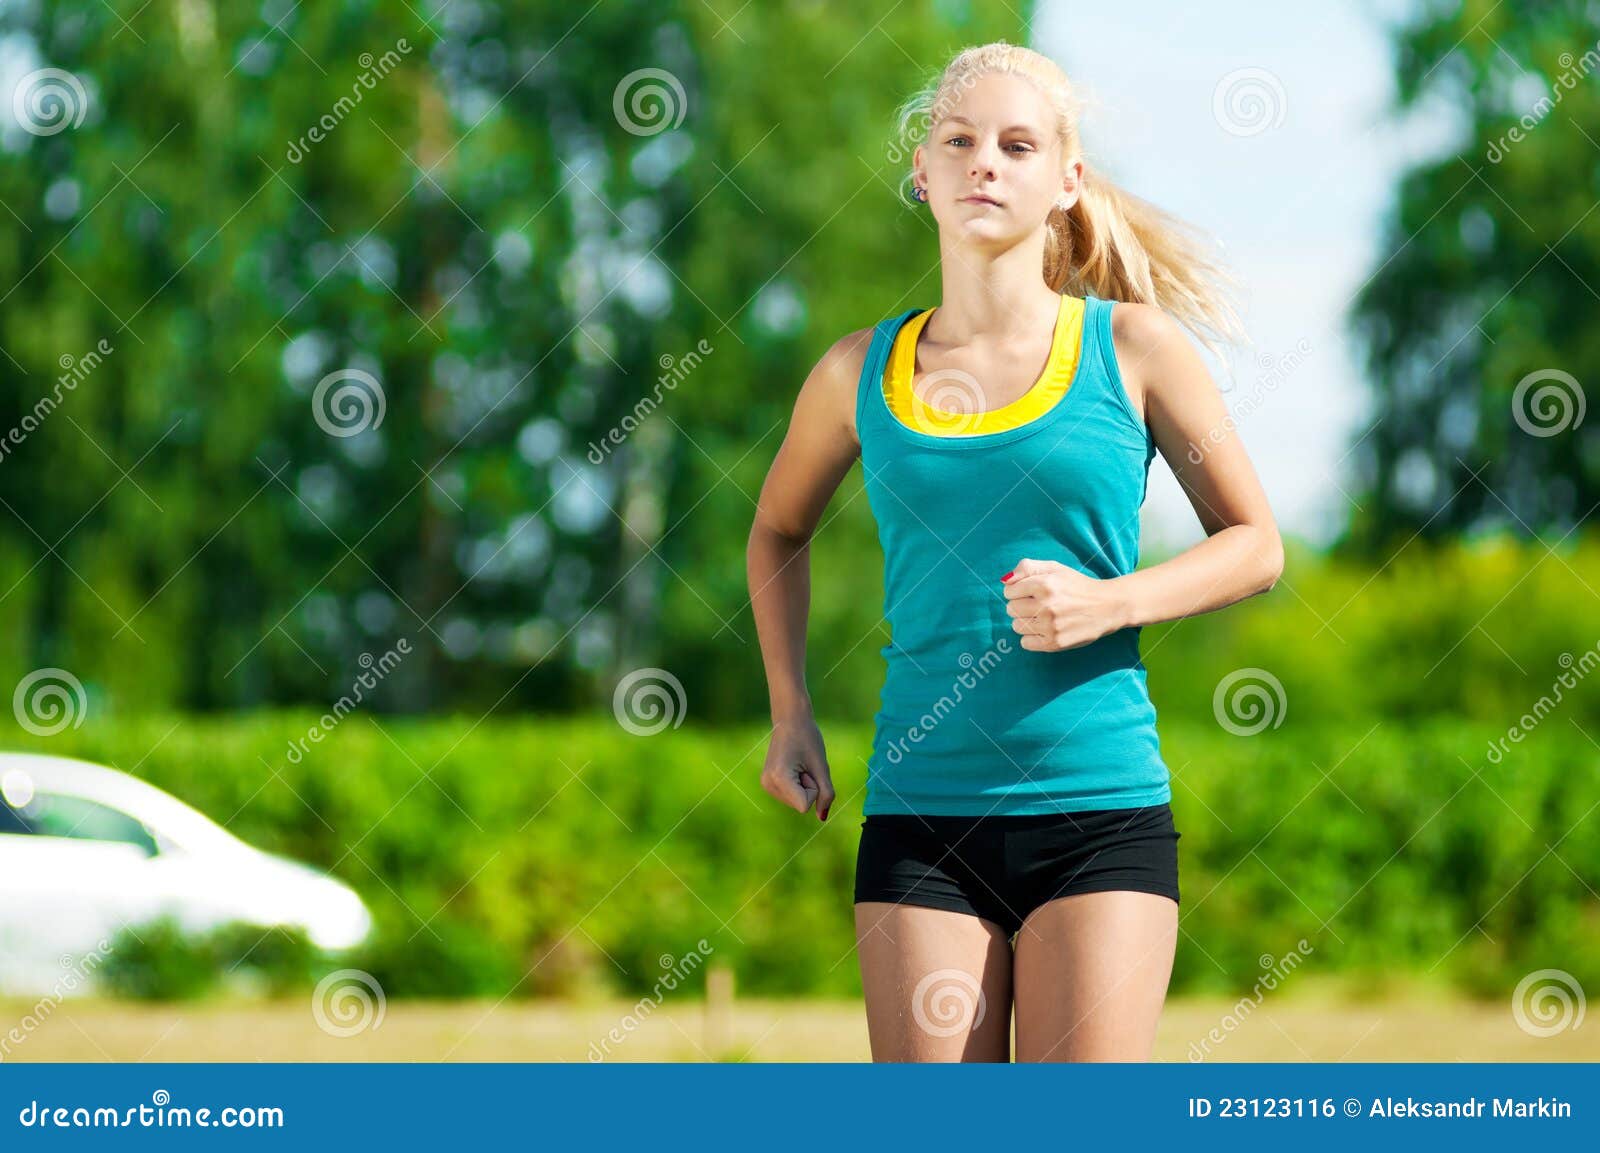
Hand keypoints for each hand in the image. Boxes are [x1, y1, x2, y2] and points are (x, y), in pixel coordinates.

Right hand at [760, 713, 835, 820]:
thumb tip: (822, 817)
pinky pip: (792, 796)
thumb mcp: (822, 767)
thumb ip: (826, 793)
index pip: (805, 805)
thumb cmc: (808, 738)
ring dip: (803, 785)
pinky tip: (792, 766)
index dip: (814, 788)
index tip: (808, 768)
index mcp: (779, 778)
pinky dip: (797, 784)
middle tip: (802, 764)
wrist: (789, 720)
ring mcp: (766, 784)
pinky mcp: (767, 783)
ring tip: (797, 764)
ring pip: (797, 801)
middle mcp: (768, 784)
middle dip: (808, 787)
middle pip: (801, 804)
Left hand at [1000, 556, 1129, 651]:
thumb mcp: (1055, 568)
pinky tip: (1044, 630)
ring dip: (1026, 622)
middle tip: (1037, 605)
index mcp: (1045, 584)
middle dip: (1021, 606)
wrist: (1108, 606)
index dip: (1018, 591)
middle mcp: (1046, 605)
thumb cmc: (1077, 586)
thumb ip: (1027, 567)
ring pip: (1016, 626)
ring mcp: (1050, 626)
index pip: (1009, 592)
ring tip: (1042, 617)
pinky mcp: (1055, 643)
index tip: (1030, 593)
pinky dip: (1031, 638)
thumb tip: (1005, 581)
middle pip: (1010, 609)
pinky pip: (1025, 643)